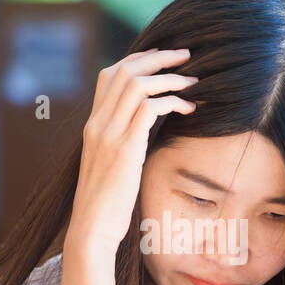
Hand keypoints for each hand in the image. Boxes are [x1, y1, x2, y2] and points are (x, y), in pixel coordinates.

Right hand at [65, 47, 197, 254]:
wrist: (91, 228)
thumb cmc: (105, 204)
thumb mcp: (110, 165)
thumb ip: (122, 142)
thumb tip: (145, 131)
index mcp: (93, 125)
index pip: (108, 74)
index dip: (137, 59)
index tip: (162, 57)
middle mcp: (97, 124)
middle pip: (123, 70)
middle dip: (158, 57)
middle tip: (185, 55)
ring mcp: (108, 135)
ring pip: (137, 84)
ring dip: (169, 77)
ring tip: (193, 82)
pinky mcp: (125, 150)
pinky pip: (150, 109)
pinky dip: (172, 101)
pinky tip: (188, 109)